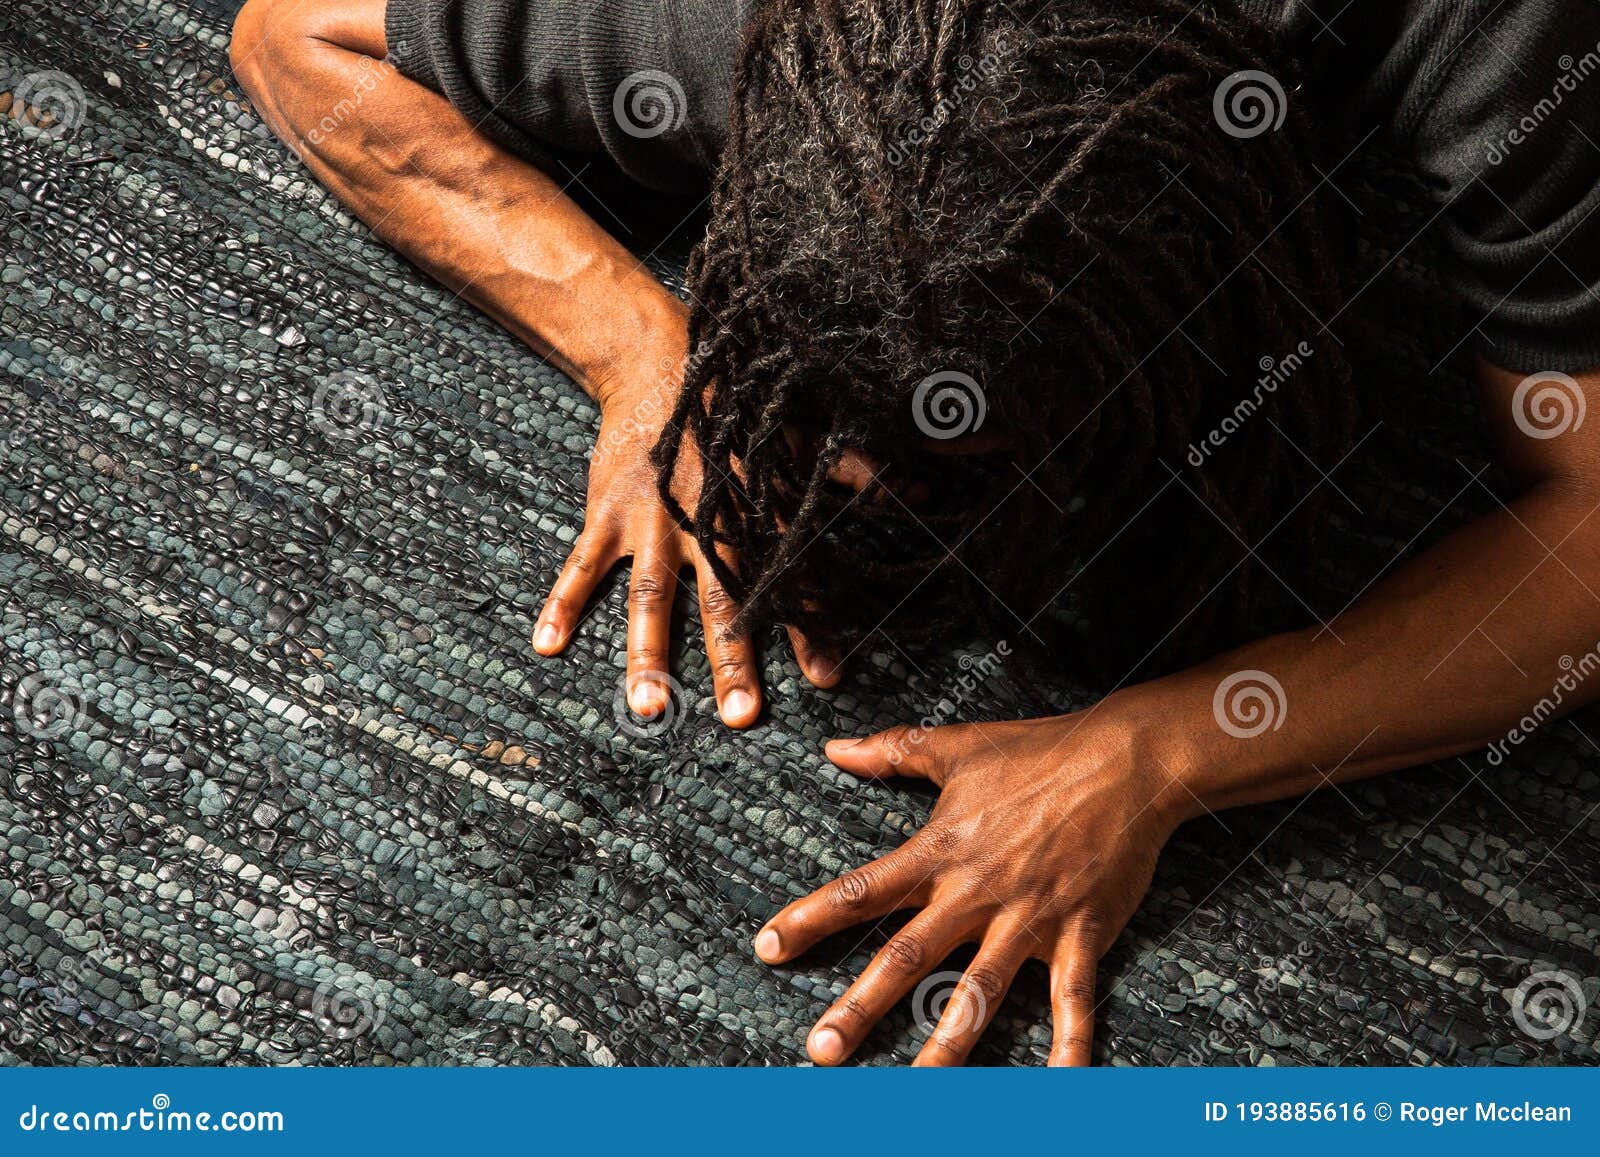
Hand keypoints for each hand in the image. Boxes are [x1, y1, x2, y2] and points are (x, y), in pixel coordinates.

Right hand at [532, 348, 839, 727]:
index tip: (828, 677)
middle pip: (721, 600)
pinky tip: (546, 646)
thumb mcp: (795, 430)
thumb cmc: (735, 403)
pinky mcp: (606, 510)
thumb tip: (906, 491)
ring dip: (649, 654)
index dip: (811, 625)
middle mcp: (705, 521)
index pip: (790, 575)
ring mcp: (650, 520)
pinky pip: (580, 564)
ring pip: (650, 597)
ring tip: (648, 709)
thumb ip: (847, 467)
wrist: (658, 356)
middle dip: (732, 660)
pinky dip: (562, 602)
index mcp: (754, 508)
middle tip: (742, 718)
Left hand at [753, 708, 1184, 1064]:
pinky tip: (1060, 1088)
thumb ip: (893, 751)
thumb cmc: (1039, 750)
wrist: (1124, 761)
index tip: (766, 948)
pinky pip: (1072, 1000)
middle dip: (861, 1008)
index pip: (862, 890)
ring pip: (978, 992)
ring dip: (945, 1043)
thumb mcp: (958, 745)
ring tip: (915, 1088)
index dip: (810, 919)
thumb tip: (836, 748)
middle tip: (821, 1051)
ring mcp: (1028, 918)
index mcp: (941, 850)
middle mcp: (976, 892)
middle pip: (907, 958)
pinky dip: (1069, 1046)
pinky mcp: (1079, 933)